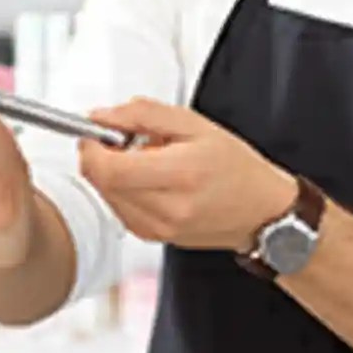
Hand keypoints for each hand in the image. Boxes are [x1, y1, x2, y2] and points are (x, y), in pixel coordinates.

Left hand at [79, 98, 298, 252]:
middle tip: (124, 141)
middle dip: (101, 157)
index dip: (91, 148)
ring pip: (107, 197)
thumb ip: (142, 114)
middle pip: (103, 183)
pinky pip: (120, 210)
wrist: (261, 210)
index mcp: (180, 174)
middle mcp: (168, 208)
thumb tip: (101, 116)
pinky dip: (124, 191)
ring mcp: (160, 229)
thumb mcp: (193, 124)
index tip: (96, 133)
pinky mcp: (155, 237)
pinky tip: (150, 181)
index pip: (109, 169)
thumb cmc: (234, 166)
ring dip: (113, 175)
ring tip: (146, 162)